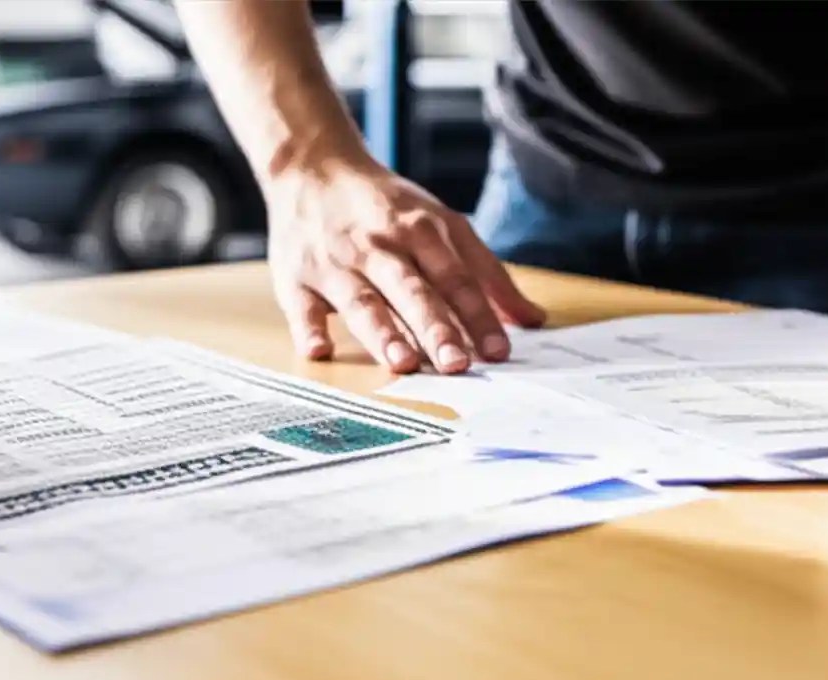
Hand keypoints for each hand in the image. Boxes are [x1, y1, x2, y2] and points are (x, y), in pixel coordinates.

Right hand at [265, 161, 544, 373]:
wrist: (312, 168)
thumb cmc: (385, 206)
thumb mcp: (442, 223)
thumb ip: (485, 273)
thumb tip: (530, 319)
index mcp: (420, 230)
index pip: (456, 277)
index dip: (478, 314)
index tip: (498, 351)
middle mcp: (380, 245)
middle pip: (412, 290)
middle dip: (435, 327)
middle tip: (456, 363)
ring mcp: (336, 262)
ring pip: (362, 301)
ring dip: (382, 332)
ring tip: (402, 362)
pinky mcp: (296, 277)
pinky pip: (301, 306)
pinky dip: (309, 327)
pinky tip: (319, 350)